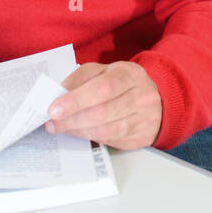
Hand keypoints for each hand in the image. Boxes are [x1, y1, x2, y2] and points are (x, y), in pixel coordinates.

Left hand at [45, 60, 161, 149]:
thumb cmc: (124, 83)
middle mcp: (141, 96)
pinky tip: (81, 132)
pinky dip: (92, 138)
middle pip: (102, 113)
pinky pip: (112, 141)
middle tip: (53, 123)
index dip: (75, 100)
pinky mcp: (142, 137)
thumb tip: (58, 95)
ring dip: (79, 131)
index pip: (102, 88)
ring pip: (106, 131)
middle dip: (72, 120)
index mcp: (129, 74)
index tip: (53, 109)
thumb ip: (80, 79)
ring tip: (63, 128)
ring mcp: (144, 119)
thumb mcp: (104, 71)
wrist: (157, 99)